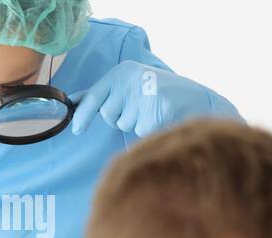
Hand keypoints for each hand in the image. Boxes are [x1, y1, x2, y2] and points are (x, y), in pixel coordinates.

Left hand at [70, 60, 240, 136]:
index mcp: (123, 72)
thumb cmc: (158, 93)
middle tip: (139, 108)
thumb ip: (104, 93)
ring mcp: (144, 96)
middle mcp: (131, 80)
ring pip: (124, 124)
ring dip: (135, 123)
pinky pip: (140, 132)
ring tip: (152, 111)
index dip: (83, 114)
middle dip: (119, 117)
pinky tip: (161, 118)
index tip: (76, 129)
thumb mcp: (130, 85)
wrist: (196, 98)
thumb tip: (75, 101)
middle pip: (109, 114)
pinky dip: (149, 130)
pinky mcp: (156, 111)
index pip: (94, 96)